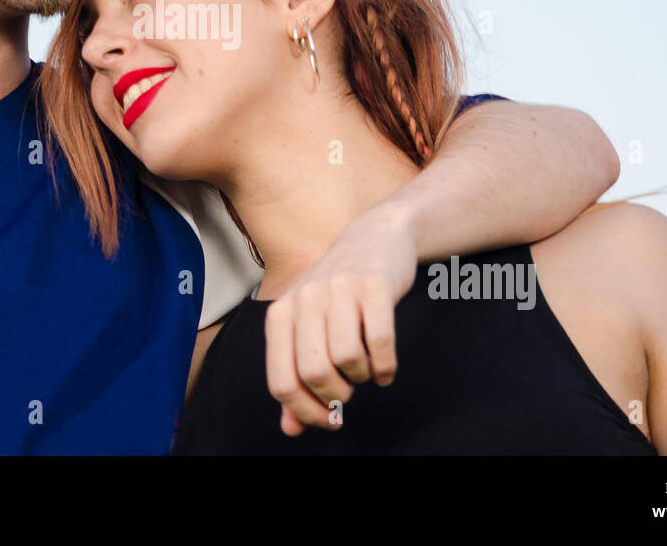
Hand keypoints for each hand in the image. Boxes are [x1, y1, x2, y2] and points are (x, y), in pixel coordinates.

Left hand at [264, 205, 419, 434]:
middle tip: (349, 390)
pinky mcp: (374, 286)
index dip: (305, 412)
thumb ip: (296, 378)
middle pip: (313, 373)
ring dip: (362, 377)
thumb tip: (291, 428)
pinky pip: (381, 342)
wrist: (375, 238)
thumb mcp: (308, 330)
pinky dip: (386, 367)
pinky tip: (385, 367)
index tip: (328, 420)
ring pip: (346, 358)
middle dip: (336, 395)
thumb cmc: (338, 295)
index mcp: (280, 314)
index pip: (281, 381)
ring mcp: (339, 289)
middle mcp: (304, 299)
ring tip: (366, 369)